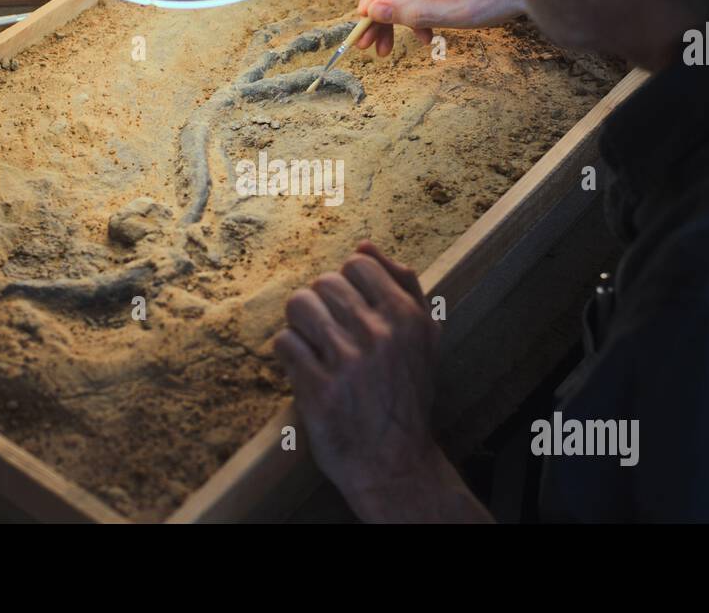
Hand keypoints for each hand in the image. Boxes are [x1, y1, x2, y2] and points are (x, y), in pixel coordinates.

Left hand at [275, 241, 489, 520]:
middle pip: (324, 282)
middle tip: (329, 333)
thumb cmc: (406, 397)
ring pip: (299, 305)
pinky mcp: (317, 390)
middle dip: (321, 304)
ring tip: (313, 345)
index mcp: (407, 318)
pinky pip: (284, 343)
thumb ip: (403, 285)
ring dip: (300, 324)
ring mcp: (347, 363)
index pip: (357, 264)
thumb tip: (364, 244)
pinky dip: (288, 354)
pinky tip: (304, 368)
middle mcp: (379, 335)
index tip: (349, 310)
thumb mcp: (424, 339)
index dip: (347, 284)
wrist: (395, 465)